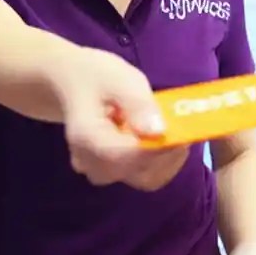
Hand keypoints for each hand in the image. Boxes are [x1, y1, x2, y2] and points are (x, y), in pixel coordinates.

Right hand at [55, 47, 189, 191]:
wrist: (71, 82)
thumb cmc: (95, 76)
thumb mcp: (119, 79)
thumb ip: (138, 104)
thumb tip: (159, 131)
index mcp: (87, 138)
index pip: (128, 157)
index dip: (160, 150)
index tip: (182, 134)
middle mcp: (91, 162)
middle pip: (139, 173)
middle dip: (168, 155)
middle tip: (184, 130)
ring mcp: (100, 170)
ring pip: (144, 178)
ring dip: (167, 159)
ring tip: (173, 132)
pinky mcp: (111, 172)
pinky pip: (143, 175)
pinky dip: (160, 161)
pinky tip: (162, 139)